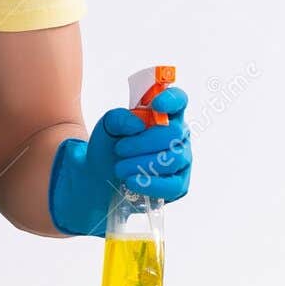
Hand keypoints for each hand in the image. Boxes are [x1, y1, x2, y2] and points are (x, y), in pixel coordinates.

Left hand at [48, 86, 192, 235]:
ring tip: (119, 168)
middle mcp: (178, 135)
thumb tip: (137, 125)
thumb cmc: (112, 145)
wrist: (103, 175)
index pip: (178, 100)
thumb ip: (119, 118)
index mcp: (165, 114)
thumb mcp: (107, 127)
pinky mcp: (179, 183)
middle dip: (143, 142)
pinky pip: (174, 185)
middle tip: (119, 149)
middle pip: (173, 133)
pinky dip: (151, 184)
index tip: (156, 105)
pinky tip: (132, 182)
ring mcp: (182, 159)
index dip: (172, 100)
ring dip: (142, 164)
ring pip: (173, 159)